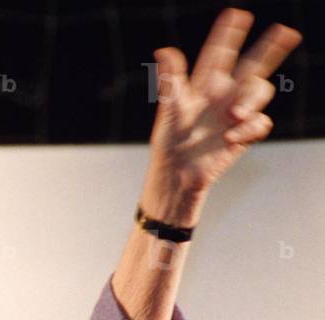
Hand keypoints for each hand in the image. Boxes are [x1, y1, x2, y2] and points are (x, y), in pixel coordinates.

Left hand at [143, 8, 301, 222]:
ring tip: (234, 115)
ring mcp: (235, 114)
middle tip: (286, 31)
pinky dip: (249, 127)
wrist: (176, 173)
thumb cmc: (169, 141)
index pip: (219, 54)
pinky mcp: (243, 134)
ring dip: (251, 99)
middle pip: (253, 65)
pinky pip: (260, 122)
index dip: (228, 34)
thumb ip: (171, 78)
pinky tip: (231, 137)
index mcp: (204, 85)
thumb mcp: (170, 107)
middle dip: (270, 48)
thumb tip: (164, 50)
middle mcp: (223, 96)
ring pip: (260, 91)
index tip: (237, 14)